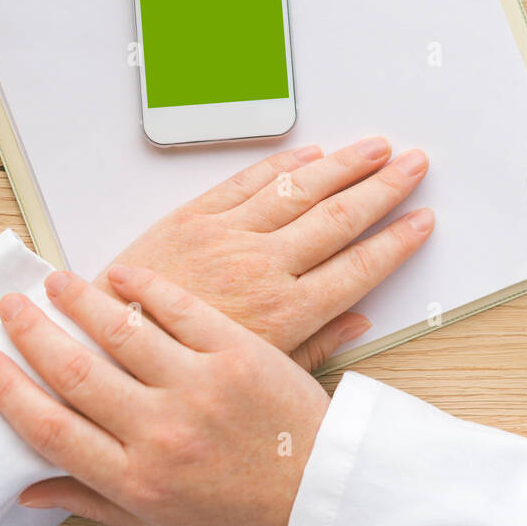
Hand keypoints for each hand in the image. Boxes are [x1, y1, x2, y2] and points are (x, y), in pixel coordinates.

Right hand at [0, 267, 328, 525]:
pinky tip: (121, 272)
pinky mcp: (236, 351)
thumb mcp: (160, 525)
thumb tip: (30, 490)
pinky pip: (180, 309)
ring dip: (80, 301)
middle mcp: (161, 431)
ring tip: (55, 282)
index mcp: (136, 478)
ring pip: (121, 333)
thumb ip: (92, 500)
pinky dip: (145, 287)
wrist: (316, 484)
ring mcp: (199, 387)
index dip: (7, 389)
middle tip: (10, 306)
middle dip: (33, 334)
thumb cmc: (241, 507)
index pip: (49, 428)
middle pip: (75, 373)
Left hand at [94, 138, 432, 368]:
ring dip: (343, 165)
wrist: (103, 352)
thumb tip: (360, 322)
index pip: (358, 267)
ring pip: (299, 190)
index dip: (396, 240)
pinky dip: (281, 164)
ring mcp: (226, 238)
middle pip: (338, 218)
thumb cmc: (176, 376)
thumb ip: (314, 347)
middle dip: (382, 187)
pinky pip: (246, 183)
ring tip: (375, 147)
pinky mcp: (192, 219)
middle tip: (413, 163)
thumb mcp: (256, 378)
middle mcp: (261, 268)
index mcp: (284, 314)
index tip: (423, 219)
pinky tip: (308, 152)